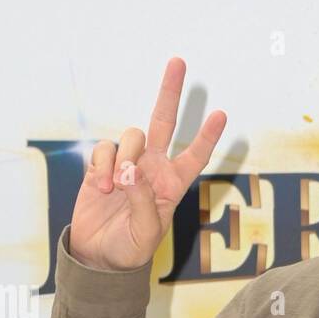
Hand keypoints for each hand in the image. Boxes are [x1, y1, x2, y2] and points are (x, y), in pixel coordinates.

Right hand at [69, 56, 226, 269]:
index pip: (195, 156)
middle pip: (164, 122)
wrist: (98, 256)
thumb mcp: (145, 234)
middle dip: (171, 92)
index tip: (221, 114)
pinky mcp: (101, 165)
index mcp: (173, 185)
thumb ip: (142, 202)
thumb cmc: (129, 249)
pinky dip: (100, 167)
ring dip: (123, 158)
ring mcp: (127, 164)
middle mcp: (153, 168)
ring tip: (115, 187)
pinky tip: (99, 188)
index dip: (207, 136)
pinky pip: (103, 151)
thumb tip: (131, 171)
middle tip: (178, 61)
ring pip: (130, 137)